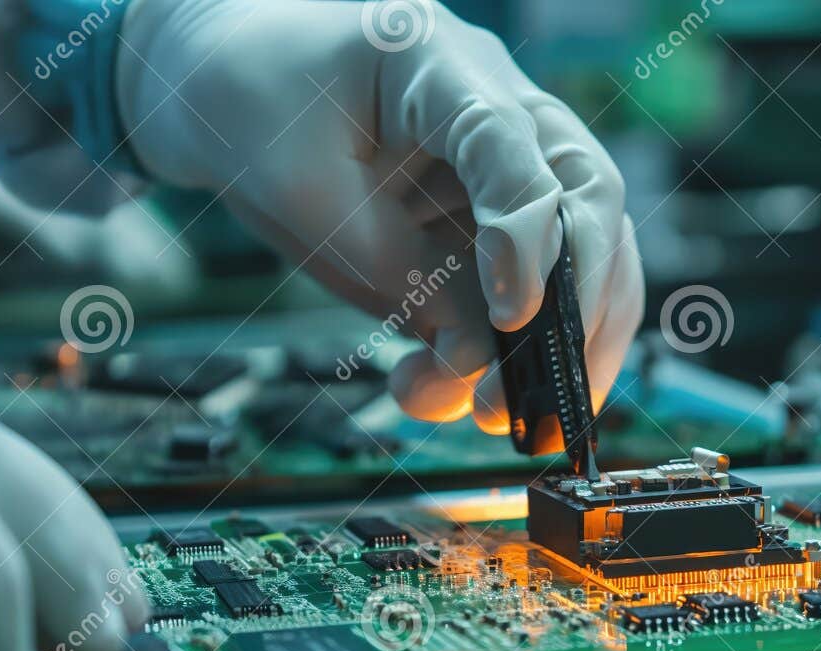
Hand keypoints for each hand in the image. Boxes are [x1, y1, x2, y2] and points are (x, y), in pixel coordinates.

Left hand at [116, 0, 644, 433]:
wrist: (230, 97)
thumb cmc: (259, 115)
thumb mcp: (304, 193)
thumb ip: (400, 269)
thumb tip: (485, 357)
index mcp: (442, 64)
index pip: (513, 143)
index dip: (527, 233)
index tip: (513, 316)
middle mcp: (501, 111)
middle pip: (590, 199)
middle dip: (581, 306)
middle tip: (533, 392)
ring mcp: (507, 174)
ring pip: (588, 258)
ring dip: (560, 349)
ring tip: (496, 416)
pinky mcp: (492, 233)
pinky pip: (532, 300)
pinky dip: (507, 361)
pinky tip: (442, 391)